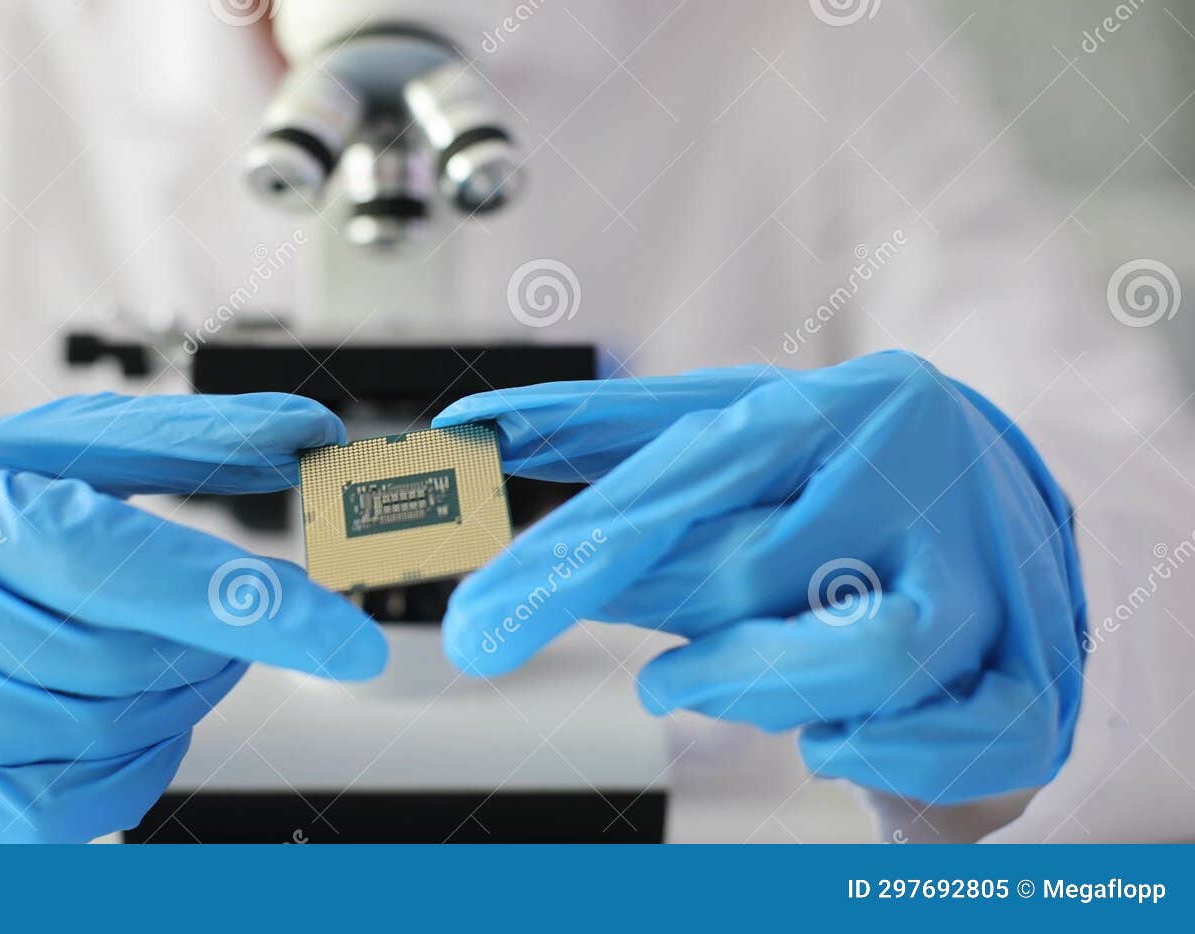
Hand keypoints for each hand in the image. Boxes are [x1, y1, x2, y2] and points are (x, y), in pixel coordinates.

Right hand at [0, 393, 386, 841]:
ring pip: (88, 743)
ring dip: (170, 711)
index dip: (243, 609)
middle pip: (114, 667)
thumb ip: (187, 440)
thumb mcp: (58, 447)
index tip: (346, 638)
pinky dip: (120, 775)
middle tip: (233, 627)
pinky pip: (47, 817)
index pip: (120, 569)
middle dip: (208, 655)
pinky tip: (125, 725)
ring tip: (173, 664)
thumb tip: (305, 430)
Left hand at [435, 351, 1085, 804]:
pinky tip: (831, 738)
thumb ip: (595, 428)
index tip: (477, 627)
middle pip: (752, 575)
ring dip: (754, 693)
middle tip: (640, 657)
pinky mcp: (1038, 662)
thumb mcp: (718, 424)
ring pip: (865, 656)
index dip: (568, 556)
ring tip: (692, 684)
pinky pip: (969, 737)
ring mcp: (989, 568)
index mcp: (824, 402)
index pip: (678, 478)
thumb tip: (464, 426)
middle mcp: (912, 470)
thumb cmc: (826, 460)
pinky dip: (887, 758)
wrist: (998, 483)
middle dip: (658, 627)